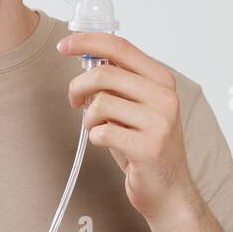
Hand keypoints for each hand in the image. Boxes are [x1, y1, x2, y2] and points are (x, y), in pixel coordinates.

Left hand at [58, 32, 200, 224]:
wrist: (169, 190)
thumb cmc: (145, 146)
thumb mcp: (136, 106)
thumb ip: (118, 83)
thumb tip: (85, 58)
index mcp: (162, 80)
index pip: (120, 47)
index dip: (87, 42)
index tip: (63, 45)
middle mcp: (165, 97)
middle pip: (104, 74)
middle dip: (78, 87)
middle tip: (74, 101)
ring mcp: (159, 122)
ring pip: (100, 103)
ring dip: (89, 118)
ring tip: (98, 128)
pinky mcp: (148, 147)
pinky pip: (102, 132)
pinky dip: (95, 137)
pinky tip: (106, 143)